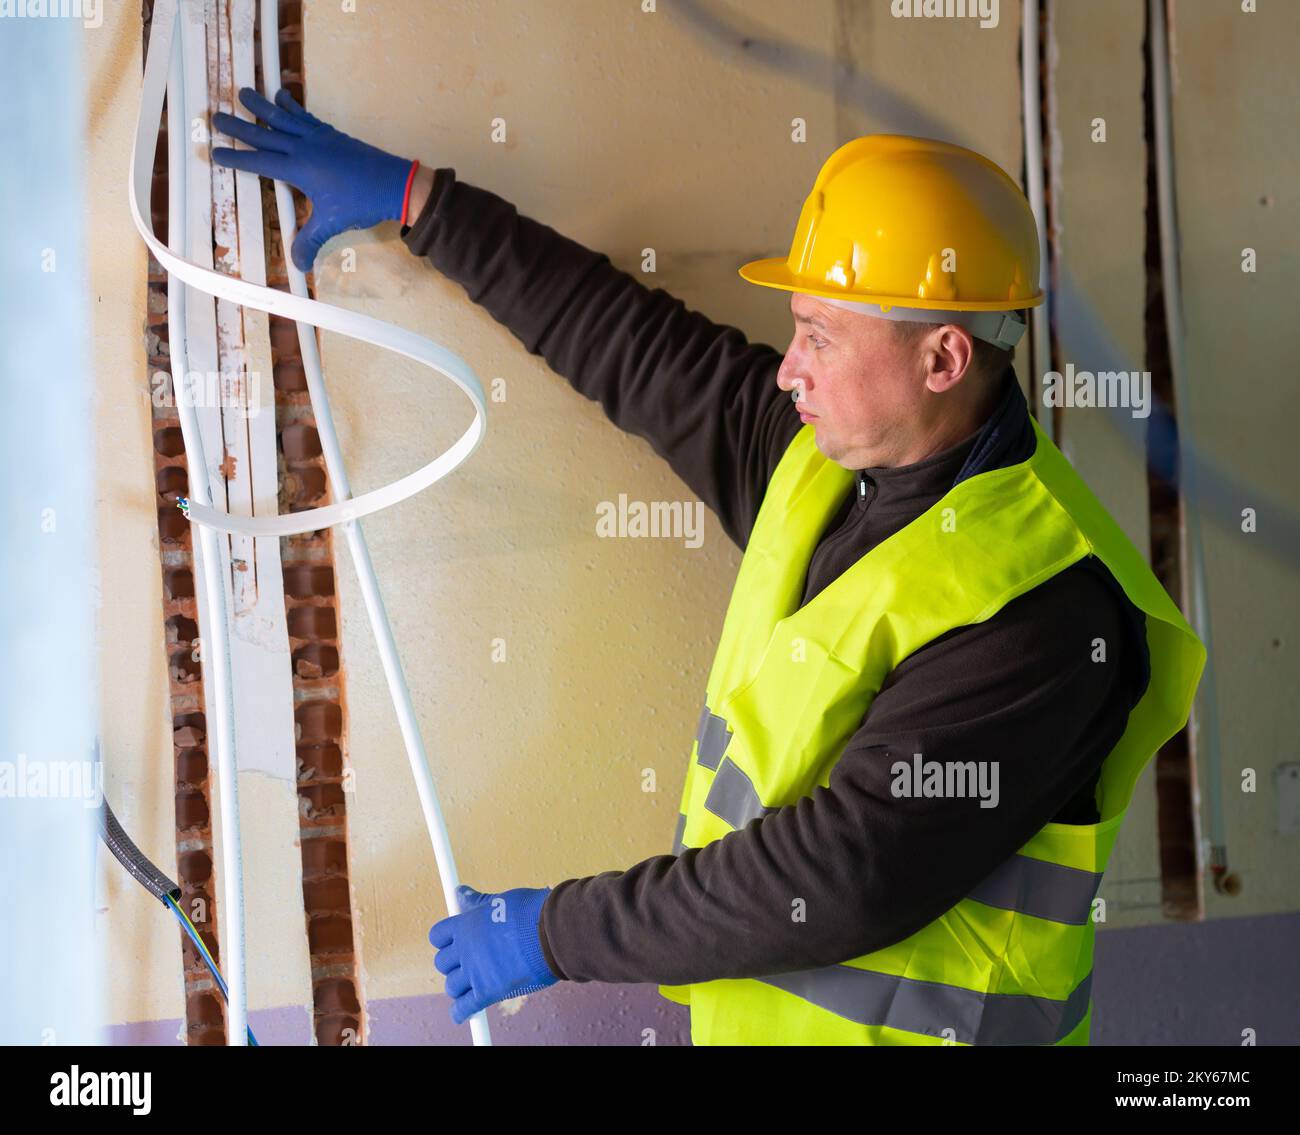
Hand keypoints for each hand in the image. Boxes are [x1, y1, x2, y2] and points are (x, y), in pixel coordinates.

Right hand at [212, 87, 415, 272]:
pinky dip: (292, 106)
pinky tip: (282, 96)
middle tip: (215, 115)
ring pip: (283, 118)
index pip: (259, 162)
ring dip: (262, 105)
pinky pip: (305, 116)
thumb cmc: (361, 202)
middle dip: (239, 126)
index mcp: (299, 168)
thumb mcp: (332, 224)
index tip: (215, 152)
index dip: (237, 159)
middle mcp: (305, 148)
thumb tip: (298, 266)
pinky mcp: (331, 134)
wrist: (394, 183)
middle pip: (265, 134)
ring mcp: (319, 138)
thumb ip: (310, 242)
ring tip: (243, 91)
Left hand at [429, 884, 559, 1025]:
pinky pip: (464, 1008)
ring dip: (460, 987)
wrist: (552, 933)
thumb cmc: (530, 913)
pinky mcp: (488, 991)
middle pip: (442, 962)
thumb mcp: (500, 901)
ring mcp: (475, 972)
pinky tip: (464, 1012)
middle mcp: (465, 949)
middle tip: (469, 963)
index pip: (438, 936)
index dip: (446, 940)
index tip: (456, 943)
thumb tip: (460, 893)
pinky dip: (461, 1012)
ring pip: (452, 986)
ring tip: (473, 985)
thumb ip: (478, 902)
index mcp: (466, 925)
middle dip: (454, 964)